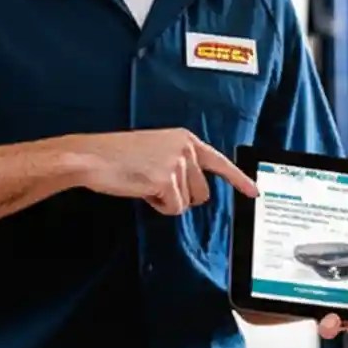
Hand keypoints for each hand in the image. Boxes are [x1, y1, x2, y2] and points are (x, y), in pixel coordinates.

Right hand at [77, 128, 257, 214]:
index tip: (255, 191)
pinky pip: (173, 208)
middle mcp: (186, 148)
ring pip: (188, 202)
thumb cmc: (117, 157)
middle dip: (182, 197)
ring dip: (167, 201)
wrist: (92, 157)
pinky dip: (157, 206)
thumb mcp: (155, 151)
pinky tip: (141, 189)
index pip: (220, 162)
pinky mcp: (167, 179)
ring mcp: (178, 163)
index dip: (239, 180)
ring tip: (145, 183)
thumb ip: (179, 162)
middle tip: (155, 184)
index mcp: (184, 139)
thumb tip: (194, 189)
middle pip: (203, 192)